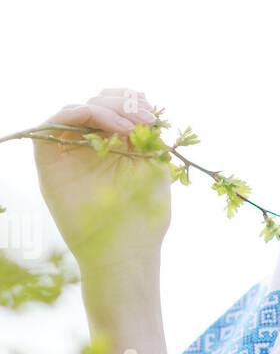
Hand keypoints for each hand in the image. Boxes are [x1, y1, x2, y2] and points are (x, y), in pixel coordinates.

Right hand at [33, 87, 169, 274]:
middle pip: (97, 102)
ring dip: (105, 109)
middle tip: (142, 119)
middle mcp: (91, 146)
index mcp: (116, 146)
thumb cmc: (145, 216)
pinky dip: (77, 114)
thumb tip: (138, 101)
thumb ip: (147, 133)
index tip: (151, 116)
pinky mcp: (49, 161)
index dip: (132, 102)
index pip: (117, 107)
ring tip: (128, 127)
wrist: (125, 252)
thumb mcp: (155, 165)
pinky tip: (102, 124)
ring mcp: (69, 152)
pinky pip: (53, 123)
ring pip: (79, 109)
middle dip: (122, 103)